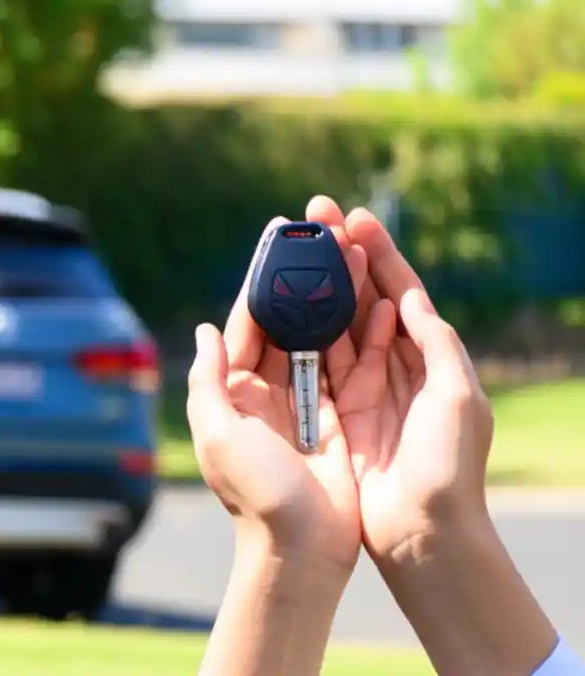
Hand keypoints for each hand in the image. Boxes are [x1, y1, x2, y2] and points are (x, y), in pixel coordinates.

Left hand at [187, 217, 374, 569]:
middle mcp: (266, 391)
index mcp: (233, 391)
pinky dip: (360, 333)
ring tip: (352, 253)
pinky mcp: (339, 417)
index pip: (247, 323)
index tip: (278, 240)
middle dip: (304, 280)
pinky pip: (349, 365)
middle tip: (322, 234)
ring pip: (319, 336)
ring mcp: (304, 403)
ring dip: (335, 297)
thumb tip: (204, 330)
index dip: (263, 282)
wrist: (302, 550)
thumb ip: (208, 379)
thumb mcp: (218, 433)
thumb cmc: (256, 494)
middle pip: (286, 322)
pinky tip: (375, 301)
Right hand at [303, 197, 493, 558]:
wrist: (423, 532)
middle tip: (317, 219)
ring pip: (339, 326)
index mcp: (432, 359)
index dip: (379, 254)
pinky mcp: (337, 414)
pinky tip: (294, 305)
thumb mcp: (457, 395)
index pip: (403, 292)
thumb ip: (434, 342)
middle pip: (366, 301)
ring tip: (303, 249)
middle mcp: (398, 369)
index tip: (354, 220)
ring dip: (322, 288)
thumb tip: (408, 297)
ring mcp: (365, 391)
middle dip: (342, 259)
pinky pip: (319, 365)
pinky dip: (306, 334)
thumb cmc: (448, 465)